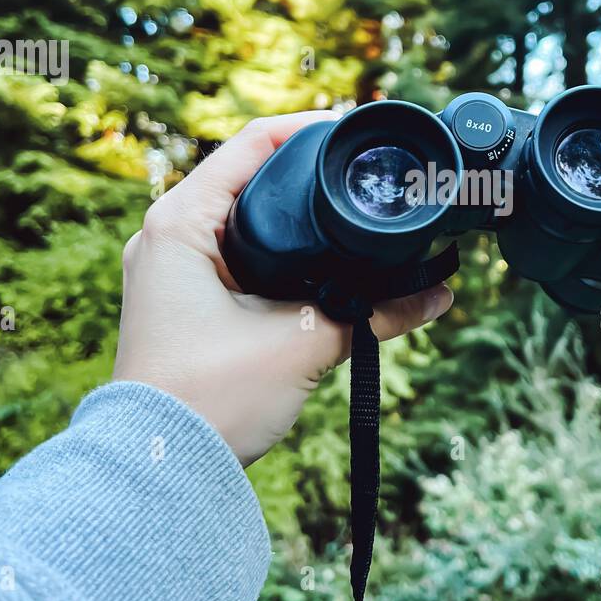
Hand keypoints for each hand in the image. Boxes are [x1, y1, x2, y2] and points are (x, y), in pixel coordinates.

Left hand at [113, 112, 453, 464]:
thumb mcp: (304, 343)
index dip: (312, 129)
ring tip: (353, 220)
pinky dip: (283, 258)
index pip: (253, 144)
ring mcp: (174, 271)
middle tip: (366, 181)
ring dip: (298, 222)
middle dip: (312, 179)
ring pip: (248, 223)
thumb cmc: (211, 401)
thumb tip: (438, 296)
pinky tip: (325, 268)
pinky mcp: (187, 304)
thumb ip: (376, 313)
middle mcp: (167, 237)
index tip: (361, 135)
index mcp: (179, 223)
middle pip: (252, 179)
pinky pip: (241, 259)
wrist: (162, 472)